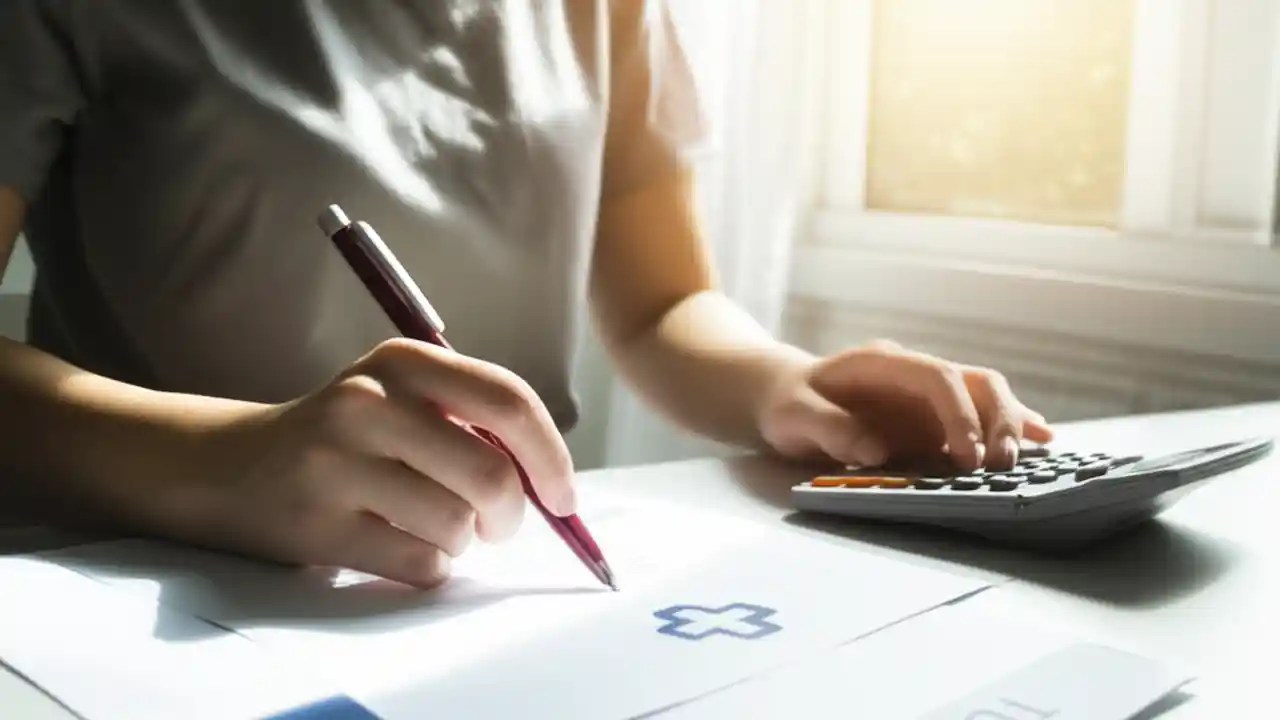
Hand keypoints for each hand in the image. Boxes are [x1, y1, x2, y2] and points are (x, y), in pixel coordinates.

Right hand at [181, 339, 574, 587]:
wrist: (233, 466)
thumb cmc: (349, 438)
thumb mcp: (404, 397)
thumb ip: (476, 422)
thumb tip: (553, 484)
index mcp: (403, 362)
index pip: (508, 402)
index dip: (551, 456)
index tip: (563, 497)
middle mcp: (367, 402)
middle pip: (490, 475)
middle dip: (511, 515)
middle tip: (498, 525)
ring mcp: (337, 464)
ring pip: (456, 525)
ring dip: (461, 541)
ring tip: (428, 525)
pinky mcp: (318, 525)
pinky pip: (419, 564)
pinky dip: (428, 566)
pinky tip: (396, 543)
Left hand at [756, 340, 1052, 470]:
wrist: (784, 395)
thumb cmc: (787, 403)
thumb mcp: (790, 415)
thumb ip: (827, 428)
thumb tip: (876, 449)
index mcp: (882, 364)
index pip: (937, 377)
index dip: (958, 413)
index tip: (968, 455)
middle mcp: (915, 373)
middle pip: (974, 381)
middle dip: (997, 419)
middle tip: (1004, 464)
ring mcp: (928, 396)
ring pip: (986, 396)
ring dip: (1012, 423)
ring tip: (1037, 455)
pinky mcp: (933, 419)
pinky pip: (981, 417)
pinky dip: (1011, 427)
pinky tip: (1042, 441)